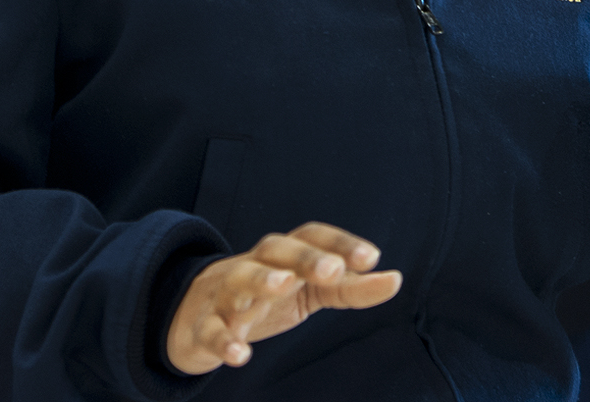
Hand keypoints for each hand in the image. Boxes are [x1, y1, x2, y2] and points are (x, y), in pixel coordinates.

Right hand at [165, 222, 400, 374]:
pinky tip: (240, 354)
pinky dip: (223, 340)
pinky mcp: (204, 325)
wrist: (195, 314)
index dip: (341, 242)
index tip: (371, 257)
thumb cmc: (265, 298)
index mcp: (284, 255)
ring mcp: (226, 293)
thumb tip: (394, 279)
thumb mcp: (310, 290)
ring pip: (240, 279)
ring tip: (282, 285)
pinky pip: (210, 330)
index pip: (311, 235)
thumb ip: (350, 287)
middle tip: (333, 270)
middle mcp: (255, 265)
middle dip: (304, 257)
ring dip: (260, 280)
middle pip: (276, 249)